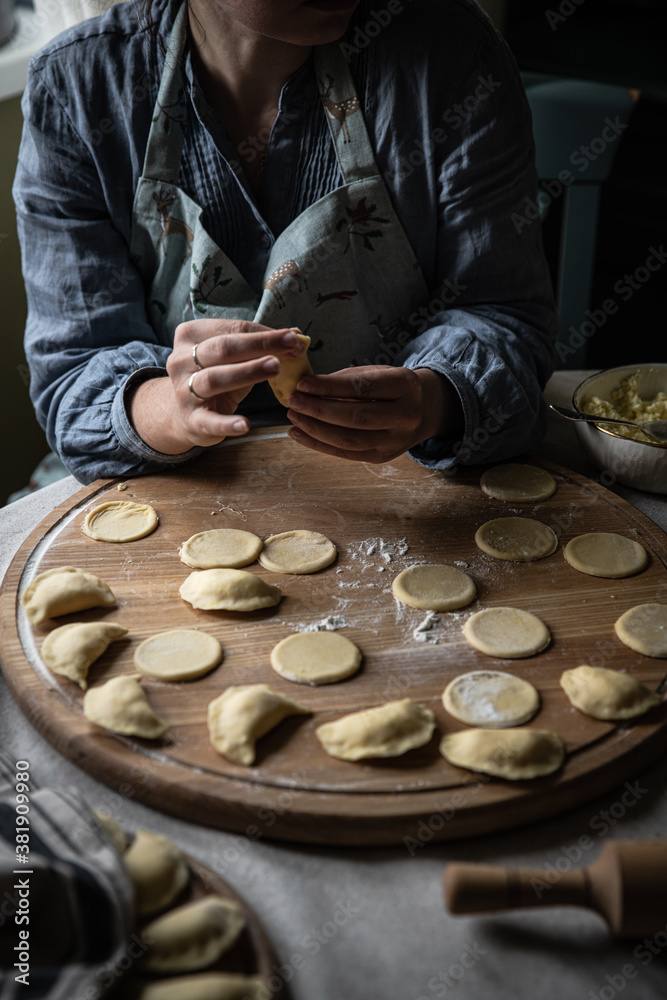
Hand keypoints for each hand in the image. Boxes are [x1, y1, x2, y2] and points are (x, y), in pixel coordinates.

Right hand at [128, 319, 305, 453]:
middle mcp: (182, 360)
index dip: (266, 334)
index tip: (295, 338)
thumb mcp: (234, 358)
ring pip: (215, 378)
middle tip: (291, 347)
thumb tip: (298, 337)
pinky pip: (209, 421)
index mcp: (190, 335)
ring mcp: (184, 390)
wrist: (183, 412)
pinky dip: (227, 423)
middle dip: (260, 346)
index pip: (233, 329)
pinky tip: (245, 424)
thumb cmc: (217, 377)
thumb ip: (261, 346)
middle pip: (223, 348)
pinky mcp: (191, 419)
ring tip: (275, 369)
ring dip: (247, 372)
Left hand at [286, 365, 462, 462]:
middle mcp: (406, 415)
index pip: (363, 388)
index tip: (303, 384)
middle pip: (356, 417)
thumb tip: (306, 388)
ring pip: (349, 439)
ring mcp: (395, 441)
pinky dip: (318, 444)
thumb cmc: (390, 388)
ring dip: (315, 429)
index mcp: (405, 386)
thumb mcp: (376, 373)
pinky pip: (345, 454)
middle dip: (319, 410)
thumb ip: (345, 381)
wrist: (422, 411)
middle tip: (294, 401)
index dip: (330, 387)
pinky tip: (299, 433)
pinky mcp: (382, 457)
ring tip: (294, 417)